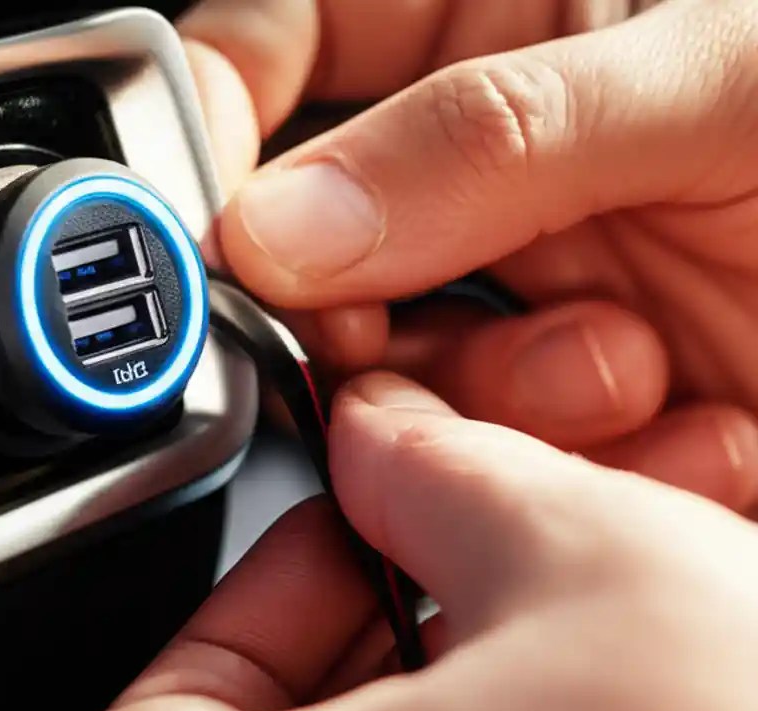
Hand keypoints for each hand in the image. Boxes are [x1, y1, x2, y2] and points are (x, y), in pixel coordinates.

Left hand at [105, 372, 757, 710]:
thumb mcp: (577, 553)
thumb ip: (432, 471)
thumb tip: (382, 434)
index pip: (178, 703)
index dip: (257, 592)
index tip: (339, 525)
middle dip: (409, 605)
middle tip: (476, 531)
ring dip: (508, 648)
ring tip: (604, 574)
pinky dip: (565, 710)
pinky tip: (655, 652)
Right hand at [179, 0, 757, 505]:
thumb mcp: (714, 86)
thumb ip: (488, 139)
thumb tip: (279, 228)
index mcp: (506, 25)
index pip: (287, 45)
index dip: (215, 117)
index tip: (206, 223)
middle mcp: (501, 164)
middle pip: (313, 242)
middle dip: (347, 309)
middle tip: (380, 332)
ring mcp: (535, 285)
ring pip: (391, 367)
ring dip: (488, 397)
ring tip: (618, 367)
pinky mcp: (578, 405)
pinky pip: (484, 456)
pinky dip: (567, 465)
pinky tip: (681, 428)